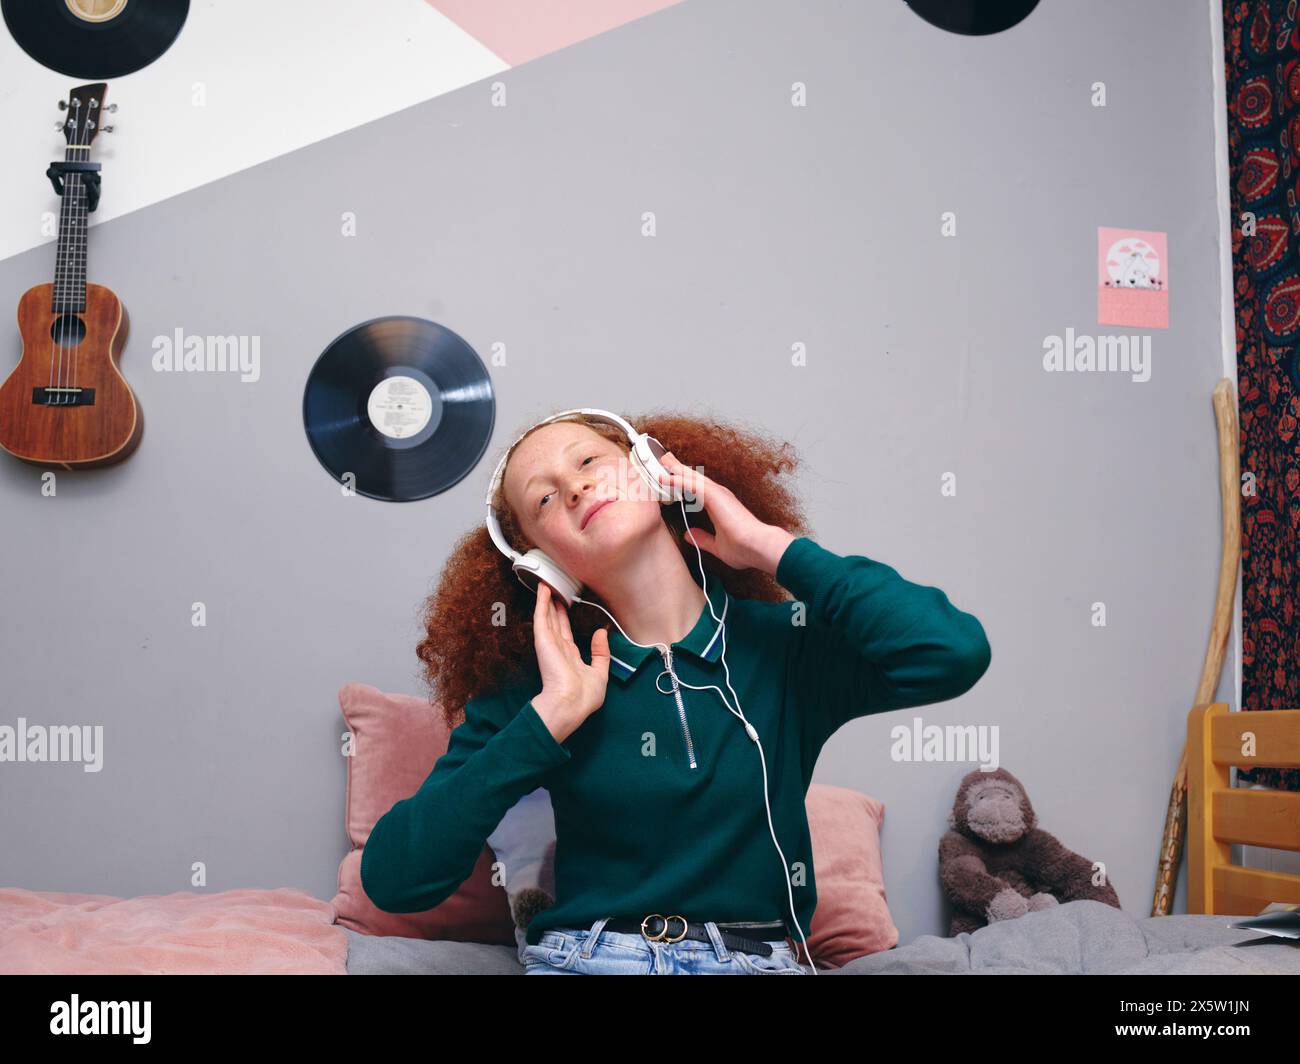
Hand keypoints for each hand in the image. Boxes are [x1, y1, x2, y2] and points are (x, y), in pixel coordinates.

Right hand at [530, 582, 608, 742]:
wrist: (571, 703)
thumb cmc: (584, 696)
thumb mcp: (600, 673)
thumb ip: (601, 653)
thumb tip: (602, 633)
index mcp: (571, 659)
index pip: (567, 635)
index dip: (565, 620)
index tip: (564, 607)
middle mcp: (559, 650)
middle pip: (555, 624)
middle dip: (554, 608)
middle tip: (553, 592)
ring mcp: (550, 644)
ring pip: (548, 618)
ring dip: (546, 601)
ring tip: (546, 586)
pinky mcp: (543, 641)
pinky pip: (542, 618)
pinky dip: (541, 603)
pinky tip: (543, 590)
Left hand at [656, 451, 794, 575]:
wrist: (757, 547)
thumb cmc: (744, 548)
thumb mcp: (717, 546)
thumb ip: (703, 539)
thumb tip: (690, 535)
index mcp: (719, 506)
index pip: (697, 490)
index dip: (684, 483)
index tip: (672, 478)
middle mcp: (718, 496)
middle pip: (693, 478)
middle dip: (678, 469)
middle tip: (664, 460)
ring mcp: (717, 494)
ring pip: (691, 477)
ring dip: (675, 469)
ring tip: (662, 460)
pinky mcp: (714, 495)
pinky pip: (691, 484)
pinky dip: (676, 479)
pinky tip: (664, 477)